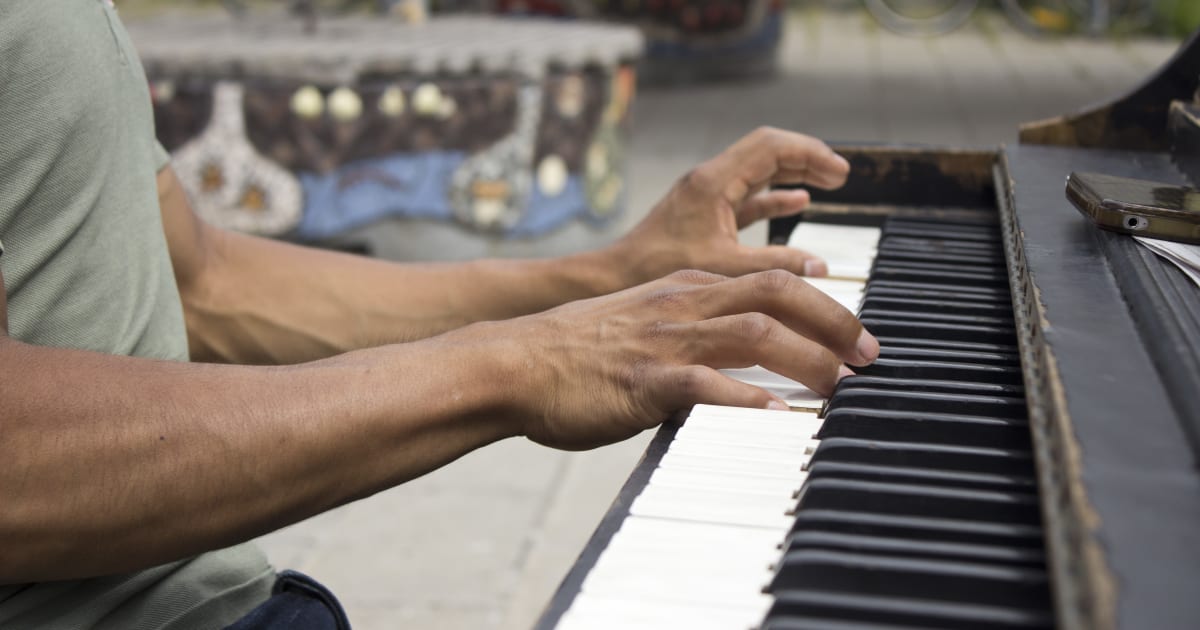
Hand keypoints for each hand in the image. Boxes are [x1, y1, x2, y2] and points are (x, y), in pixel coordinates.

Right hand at [469, 268, 878, 450]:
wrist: (513, 362)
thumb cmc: (575, 352)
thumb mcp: (641, 325)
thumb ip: (690, 335)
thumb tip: (734, 366)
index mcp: (685, 288)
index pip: (770, 280)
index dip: (823, 304)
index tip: (854, 334)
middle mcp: (683, 304)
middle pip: (777, 292)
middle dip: (834, 321)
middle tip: (870, 355)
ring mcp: (665, 341)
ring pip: (754, 332)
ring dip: (807, 359)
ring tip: (841, 387)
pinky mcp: (645, 382)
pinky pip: (705, 386)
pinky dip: (747, 400)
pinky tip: (777, 417)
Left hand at [608, 127, 850, 285]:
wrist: (611, 276)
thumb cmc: (654, 269)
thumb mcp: (723, 268)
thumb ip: (774, 265)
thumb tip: (819, 266)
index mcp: (713, 181)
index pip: (771, 147)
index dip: (811, 154)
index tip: (841, 172)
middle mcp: (709, 181)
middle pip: (768, 153)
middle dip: (807, 160)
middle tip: (841, 176)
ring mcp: (706, 197)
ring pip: (758, 173)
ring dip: (793, 176)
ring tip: (828, 184)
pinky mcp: (703, 215)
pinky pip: (747, 197)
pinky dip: (774, 197)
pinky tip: (797, 204)